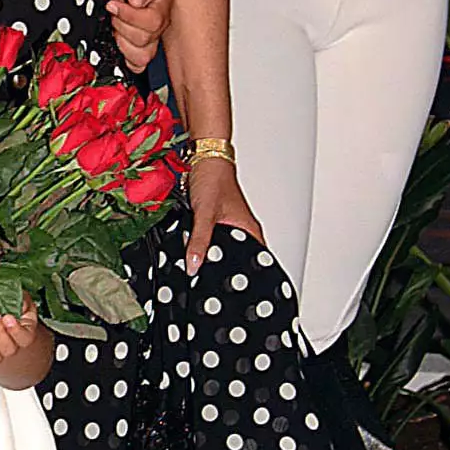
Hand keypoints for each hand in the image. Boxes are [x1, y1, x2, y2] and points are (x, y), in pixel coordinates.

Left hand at [0, 300, 38, 367]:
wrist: (0, 323)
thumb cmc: (13, 312)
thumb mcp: (21, 303)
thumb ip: (20, 299)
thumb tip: (13, 294)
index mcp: (24, 335)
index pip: (23, 338)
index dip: (15, 330)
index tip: (8, 317)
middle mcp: (10, 349)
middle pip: (7, 348)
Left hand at [105, 0, 171, 72]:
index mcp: (162, 4)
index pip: (152, 22)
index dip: (129, 16)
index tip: (113, 4)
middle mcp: (159, 23)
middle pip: (145, 40)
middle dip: (122, 26)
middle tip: (113, 13)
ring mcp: (149, 38)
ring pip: (142, 56)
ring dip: (123, 43)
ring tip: (116, 26)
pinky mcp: (136, 48)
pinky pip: (137, 65)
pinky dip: (125, 56)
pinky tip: (118, 40)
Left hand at [184, 157, 261, 275]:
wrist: (202, 159)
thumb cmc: (213, 178)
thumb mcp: (205, 214)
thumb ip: (199, 241)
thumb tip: (193, 265)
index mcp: (248, 230)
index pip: (257, 261)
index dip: (249, 277)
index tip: (237, 291)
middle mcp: (241, 229)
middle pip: (236, 258)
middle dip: (224, 271)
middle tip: (210, 284)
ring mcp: (227, 226)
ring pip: (221, 249)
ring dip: (211, 257)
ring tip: (200, 270)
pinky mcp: (214, 222)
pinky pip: (210, 240)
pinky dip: (202, 246)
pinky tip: (193, 252)